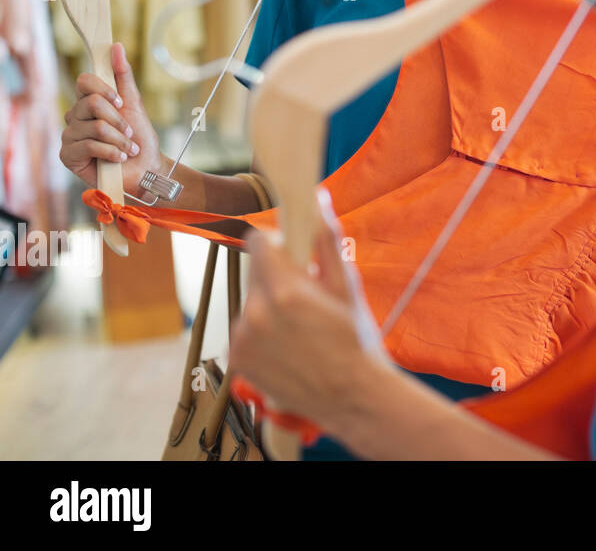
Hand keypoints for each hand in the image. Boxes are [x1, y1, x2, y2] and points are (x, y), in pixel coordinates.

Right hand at [59, 42, 162, 193]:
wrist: (146, 168)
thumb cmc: (139, 138)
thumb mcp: (134, 103)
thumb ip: (123, 76)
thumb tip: (116, 47)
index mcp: (88, 102)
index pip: (84, 81)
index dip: (104, 90)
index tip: (121, 103)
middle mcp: (75, 117)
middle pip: (92, 103)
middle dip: (118, 120)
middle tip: (129, 132)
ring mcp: (69, 136)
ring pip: (95, 127)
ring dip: (119, 139)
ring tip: (127, 148)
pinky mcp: (68, 156)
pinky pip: (89, 146)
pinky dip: (111, 152)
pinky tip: (118, 158)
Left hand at [229, 196, 387, 430]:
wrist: (351, 396)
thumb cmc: (355, 339)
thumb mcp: (346, 287)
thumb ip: (326, 241)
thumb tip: (318, 200)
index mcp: (285, 290)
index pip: (258, 242)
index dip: (277, 243)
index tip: (293, 253)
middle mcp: (255, 313)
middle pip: (256, 272)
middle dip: (278, 276)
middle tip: (306, 296)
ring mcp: (242, 339)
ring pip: (252, 301)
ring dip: (269, 305)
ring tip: (300, 327)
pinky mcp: (238, 359)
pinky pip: (245, 330)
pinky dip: (262, 332)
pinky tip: (288, 346)